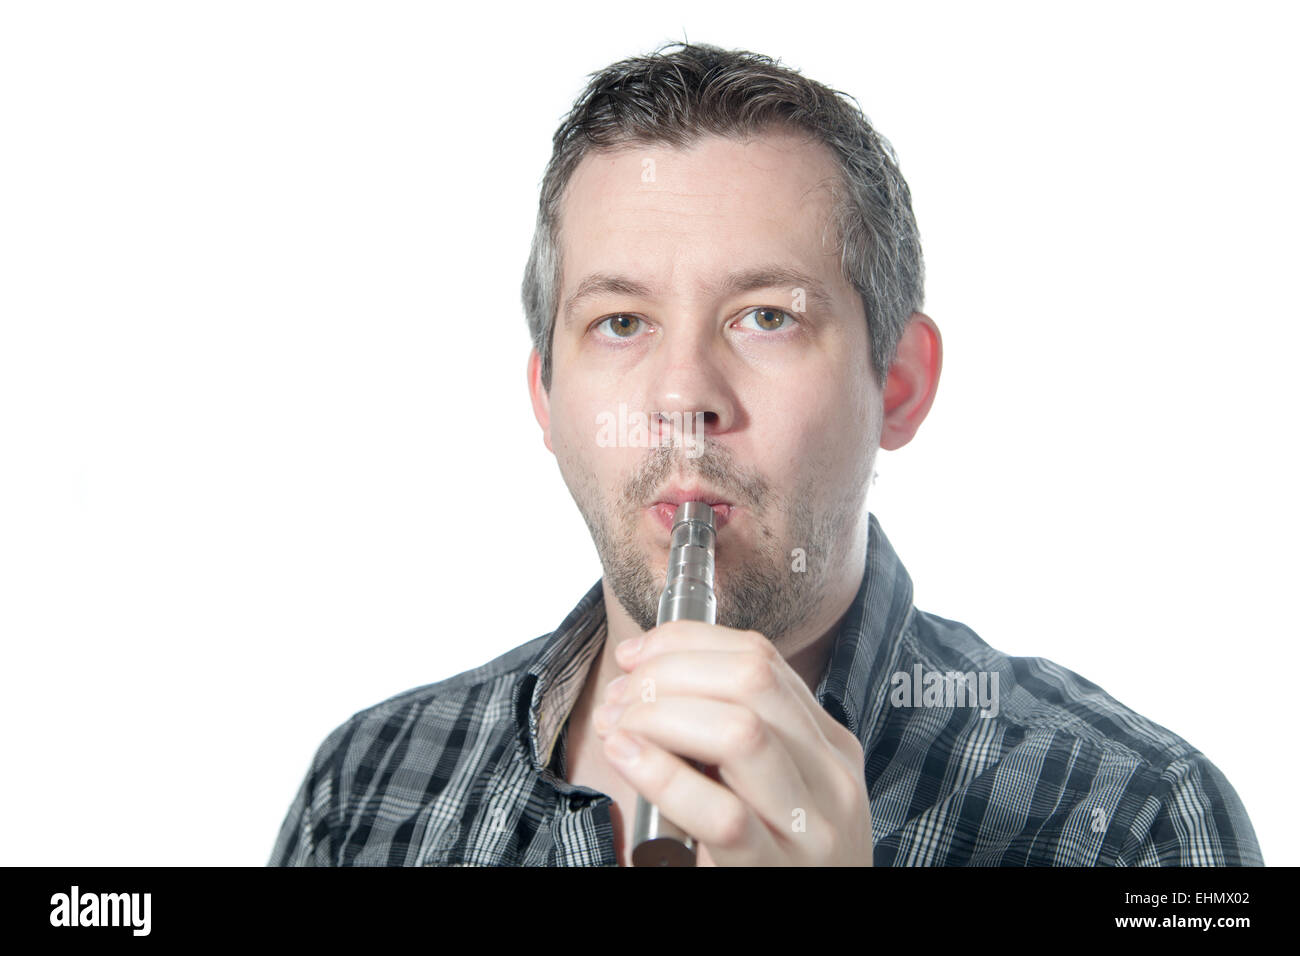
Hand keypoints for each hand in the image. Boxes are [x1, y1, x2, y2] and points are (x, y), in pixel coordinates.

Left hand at [592, 619, 872, 865]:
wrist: (815, 938)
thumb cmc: (771, 864)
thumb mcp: (771, 792)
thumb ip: (733, 739)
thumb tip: (650, 675)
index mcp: (831, 748)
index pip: (761, 659)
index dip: (685, 642)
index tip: (634, 655)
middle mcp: (832, 781)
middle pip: (751, 681)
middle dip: (669, 672)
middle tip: (621, 696)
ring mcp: (810, 831)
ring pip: (742, 732)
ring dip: (662, 715)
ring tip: (620, 726)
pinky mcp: (773, 876)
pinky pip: (720, 814)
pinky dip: (664, 775)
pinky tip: (628, 757)